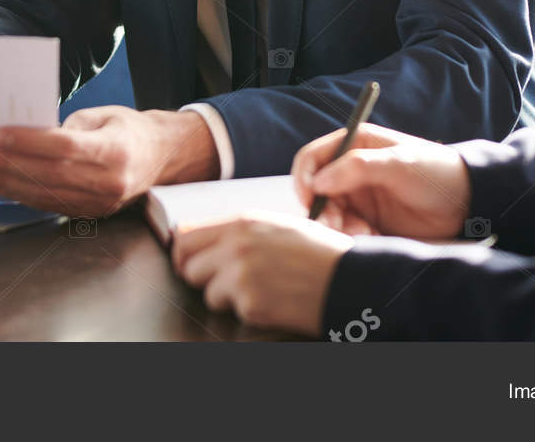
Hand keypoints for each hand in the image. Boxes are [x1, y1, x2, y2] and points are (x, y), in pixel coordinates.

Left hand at [0, 105, 219, 215]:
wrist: (162, 159)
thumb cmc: (129, 130)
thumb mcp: (104, 115)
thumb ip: (69, 126)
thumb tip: (27, 134)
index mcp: (116, 151)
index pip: (65, 148)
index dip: (29, 142)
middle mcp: (109, 183)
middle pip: (48, 175)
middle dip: (5, 165)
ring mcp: (99, 203)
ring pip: (43, 195)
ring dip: (4, 182)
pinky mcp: (89, 214)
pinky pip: (47, 204)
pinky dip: (19, 193)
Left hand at [172, 211, 351, 335]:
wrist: (349, 279)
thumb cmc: (316, 252)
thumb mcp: (275, 226)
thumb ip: (237, 232)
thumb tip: (196, 239)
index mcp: (241, 222)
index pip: (185, 236)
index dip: (185, 253)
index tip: (192, 262)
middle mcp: (236, 245)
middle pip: (186, 265)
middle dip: (201, 277)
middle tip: (223, 282)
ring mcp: (241, 275)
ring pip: (207, 292)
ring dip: (226, 297)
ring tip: (258, 289)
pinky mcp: (250, 304)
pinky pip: (232, 311)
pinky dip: (248, 311)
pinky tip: (272, 300)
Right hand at [291, 122, 470, 238]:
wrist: (467, 203)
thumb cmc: (436, 173)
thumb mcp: (398, 164)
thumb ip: (357, 168)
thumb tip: (318, 181)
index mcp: (354, 145)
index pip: (312, 158)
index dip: (304, 177)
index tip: (310, 198)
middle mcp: (350, 170)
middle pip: (315, 191)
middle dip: (322, 209)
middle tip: (337, 224)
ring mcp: (359, 196)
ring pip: (329, 214)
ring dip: (338, 226)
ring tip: (364, 232)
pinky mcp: (368, 220)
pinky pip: (346, 231)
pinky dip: (352, 237)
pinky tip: (373, 236)